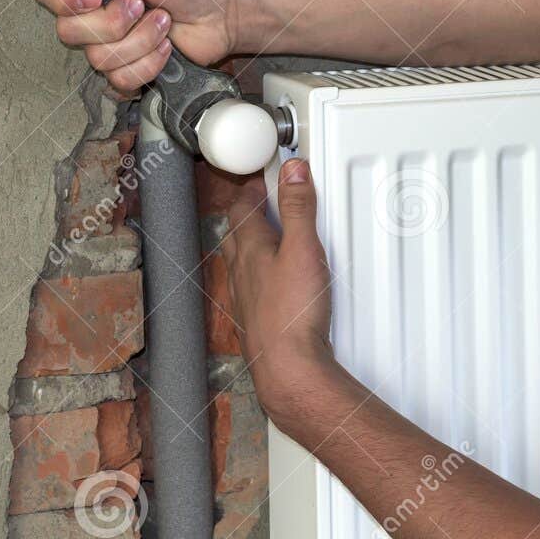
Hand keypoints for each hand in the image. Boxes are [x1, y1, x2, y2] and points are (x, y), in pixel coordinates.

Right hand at [29, 0, 236, 92]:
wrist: (222, 8)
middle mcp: (92, 12)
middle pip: (68, 31)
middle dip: (113, 22)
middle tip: (142, 5)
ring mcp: (108, 43)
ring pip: (99, 58)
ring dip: (140, 41)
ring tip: (164, 22)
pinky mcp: (127, 68)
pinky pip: (120, 80)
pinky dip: (148, 65)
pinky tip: (165, 48)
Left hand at [220, 158, 334, 414]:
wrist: (286, 366)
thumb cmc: (292, 312)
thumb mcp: (302, 249)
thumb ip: (298, 208)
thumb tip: (292, 171)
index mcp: (250, 248)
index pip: (243, 207)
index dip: (252, 187)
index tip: (263, 174)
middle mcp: (241, 271)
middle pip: (236, 232)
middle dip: (247, 213)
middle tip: (262, 200)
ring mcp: (246, 297)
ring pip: (241, 261)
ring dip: (252, 243)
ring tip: (268, 235)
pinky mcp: (257, 318)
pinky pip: (253, 286)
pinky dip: (261, 273)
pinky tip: (275, 282)